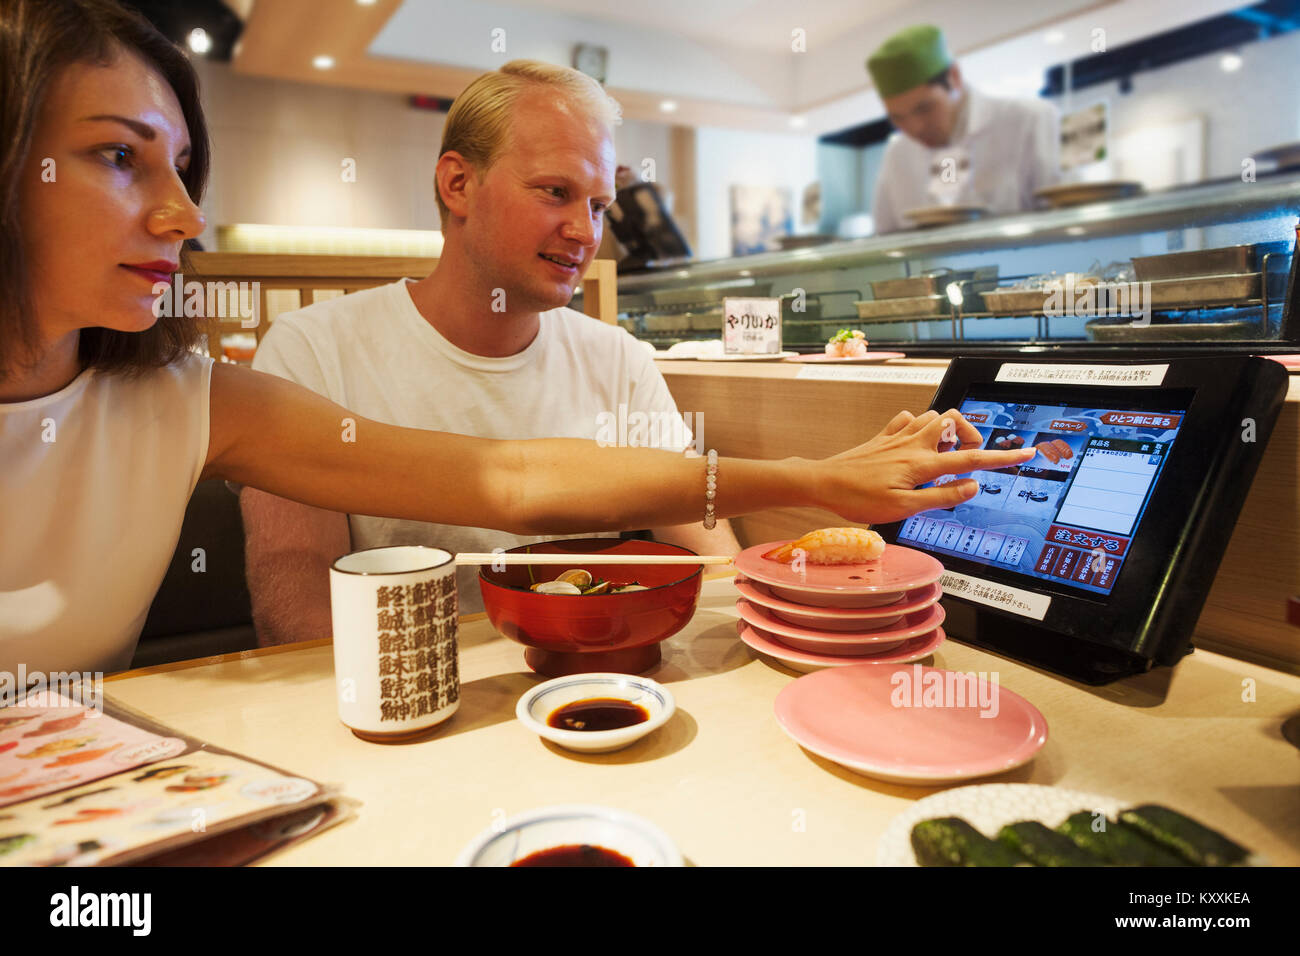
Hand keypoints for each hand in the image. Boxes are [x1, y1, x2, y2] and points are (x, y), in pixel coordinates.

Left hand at [813, 408, 1035, 523]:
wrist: (821, 482)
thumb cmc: (858, 499)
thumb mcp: (903, 508)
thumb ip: (940, 496)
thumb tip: (973, 486)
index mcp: (921, 463)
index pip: (971, 458)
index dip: (1001, 458)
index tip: (1026, 455)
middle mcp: (912, 443)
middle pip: (955, 420)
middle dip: (971, 433)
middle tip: (970, 455)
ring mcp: (897, 437)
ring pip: (933, 417)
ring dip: (946, 430)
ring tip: (944, 455)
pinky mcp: (882, 437)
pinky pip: (908, 420)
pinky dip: (920, 426)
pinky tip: (915, 442)